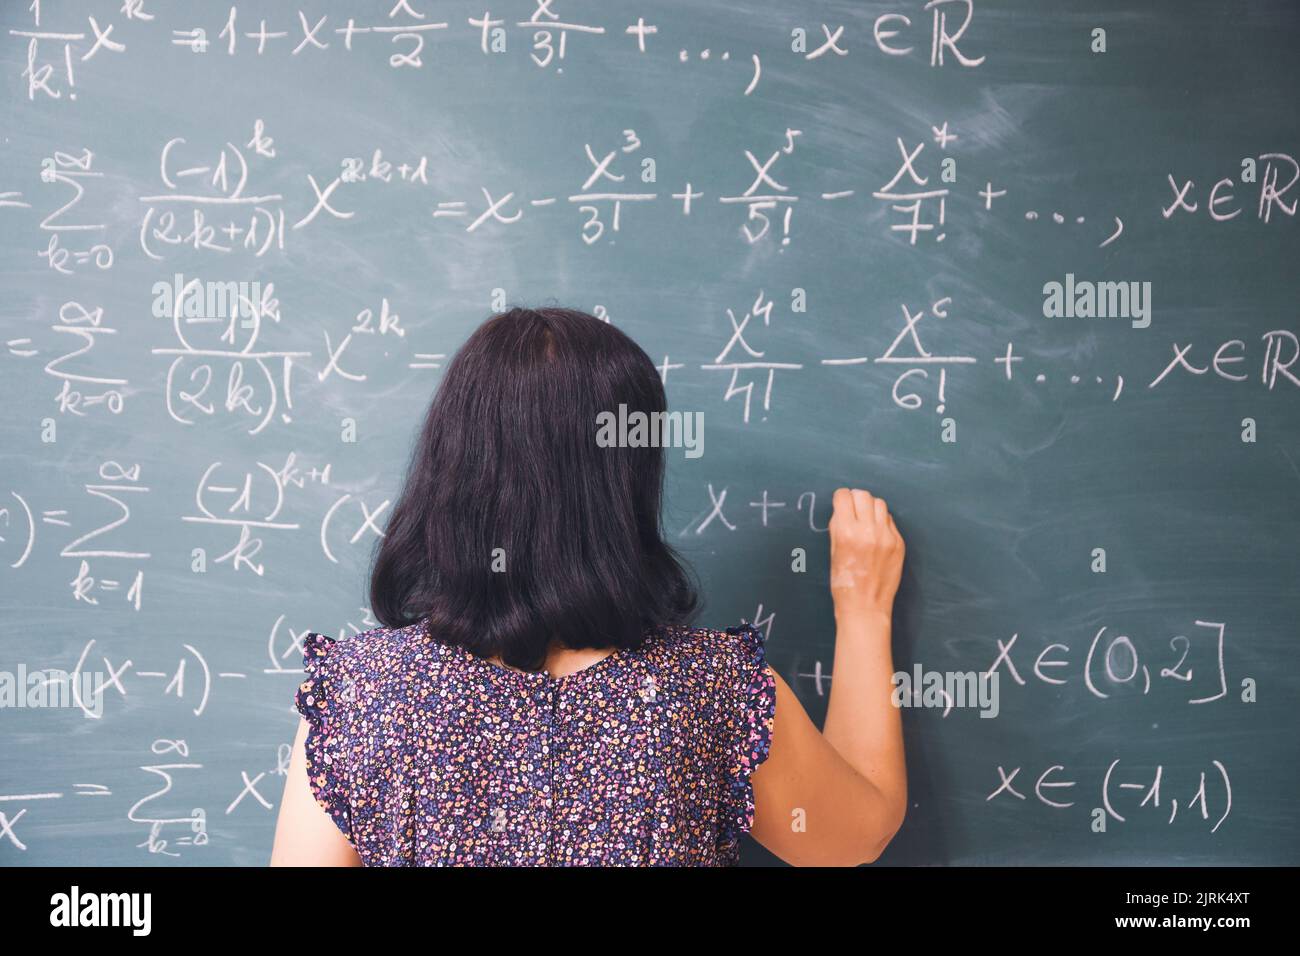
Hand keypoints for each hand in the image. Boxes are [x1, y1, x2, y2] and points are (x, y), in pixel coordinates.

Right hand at [829, 488, 904, 619]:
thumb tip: (842, 509)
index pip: (844, 496)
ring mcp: (886, 536)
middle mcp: (868, 531)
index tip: (840, 503)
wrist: (866, 606)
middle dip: (855, 499)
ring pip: (879, 503)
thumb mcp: (833, 552)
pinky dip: (881, 521)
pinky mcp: (899, 543)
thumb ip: (838, 527)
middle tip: (852, 509)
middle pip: (863, 495)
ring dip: (870, 507)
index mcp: (847, 532)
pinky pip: (890, 520)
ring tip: (865, 520)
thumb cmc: (845, 583)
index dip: (840, 498)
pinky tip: (876, 533)